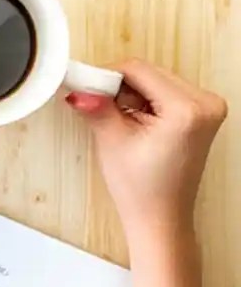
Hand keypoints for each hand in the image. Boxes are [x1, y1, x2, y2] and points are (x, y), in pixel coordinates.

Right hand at [67, 59, 226, 239]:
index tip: (84, 85)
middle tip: (97, 106)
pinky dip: (146, 102)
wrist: (160, 216)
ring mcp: (207, 108)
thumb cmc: (143, 190)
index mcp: (187, 110)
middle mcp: (205, 104)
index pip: (139, 70)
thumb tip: (79, 87)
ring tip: (120, 123)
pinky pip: (167, 93)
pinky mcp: (202, 115)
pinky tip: (135, 123)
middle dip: (120, 87)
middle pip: (150, 73)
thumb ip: (97, 106)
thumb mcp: (112, 141)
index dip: (106, 76)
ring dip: (132, 95)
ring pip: (157, 81)